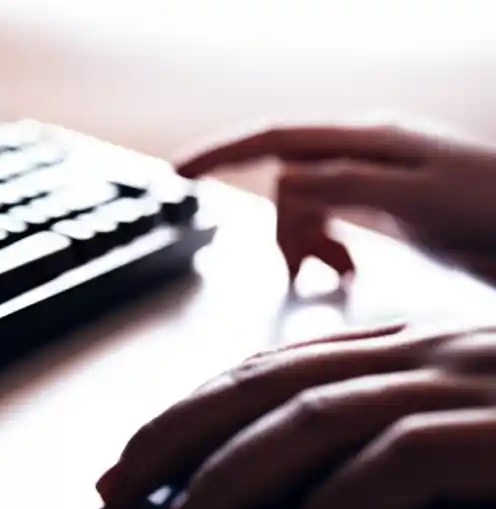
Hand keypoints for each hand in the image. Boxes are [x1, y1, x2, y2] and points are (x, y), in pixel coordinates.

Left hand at [96, 324, 495, 508]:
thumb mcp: (464, 406)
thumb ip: (384, 422)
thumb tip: (293, 481)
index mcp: (407, 343)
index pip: (269, 369)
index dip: (190, 411)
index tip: (136, 456)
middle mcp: (422, 350)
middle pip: (264, 385)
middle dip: (174, 439)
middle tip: (118, 490)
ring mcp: (461, 384)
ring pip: (309, 418)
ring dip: (227, 480)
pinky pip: (399, 461)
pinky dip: (337, 503)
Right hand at [178, 123, 495, 281]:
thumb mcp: (422, 202)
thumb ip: (349, 187)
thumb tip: (283, 182)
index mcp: (368, 143)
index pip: (276, 138)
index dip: (223, 154)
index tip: (179, 174)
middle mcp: (365, 155)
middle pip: (287, 183)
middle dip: (283, 229)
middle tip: (302, 274)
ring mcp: (375, 179)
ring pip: (305, 207)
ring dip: (304, 244)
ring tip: (334, 276)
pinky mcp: (387, 206)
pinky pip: (330, 220)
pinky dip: (324, 248)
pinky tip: (347, 270)